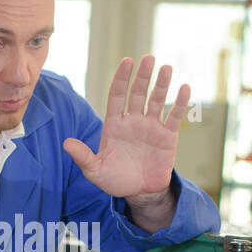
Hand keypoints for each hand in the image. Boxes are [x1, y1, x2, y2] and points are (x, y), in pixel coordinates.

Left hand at [63, 55, 190, 199]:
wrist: (139, 193)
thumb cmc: (115, 180)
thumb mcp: (95, 171)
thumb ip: (83, 156)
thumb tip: (66, 143)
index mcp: (115, 124)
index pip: (117, 95)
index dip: (122, 78)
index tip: (127, 61)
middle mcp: (133, 121)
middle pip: (138, 93)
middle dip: (143, 76)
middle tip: (148, 58)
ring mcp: (151, 126)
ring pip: (157, 100)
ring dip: (162, 84)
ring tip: (166, 68)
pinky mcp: (168, 136)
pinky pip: (174, 116)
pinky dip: (180, 103)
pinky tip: (185, 88)